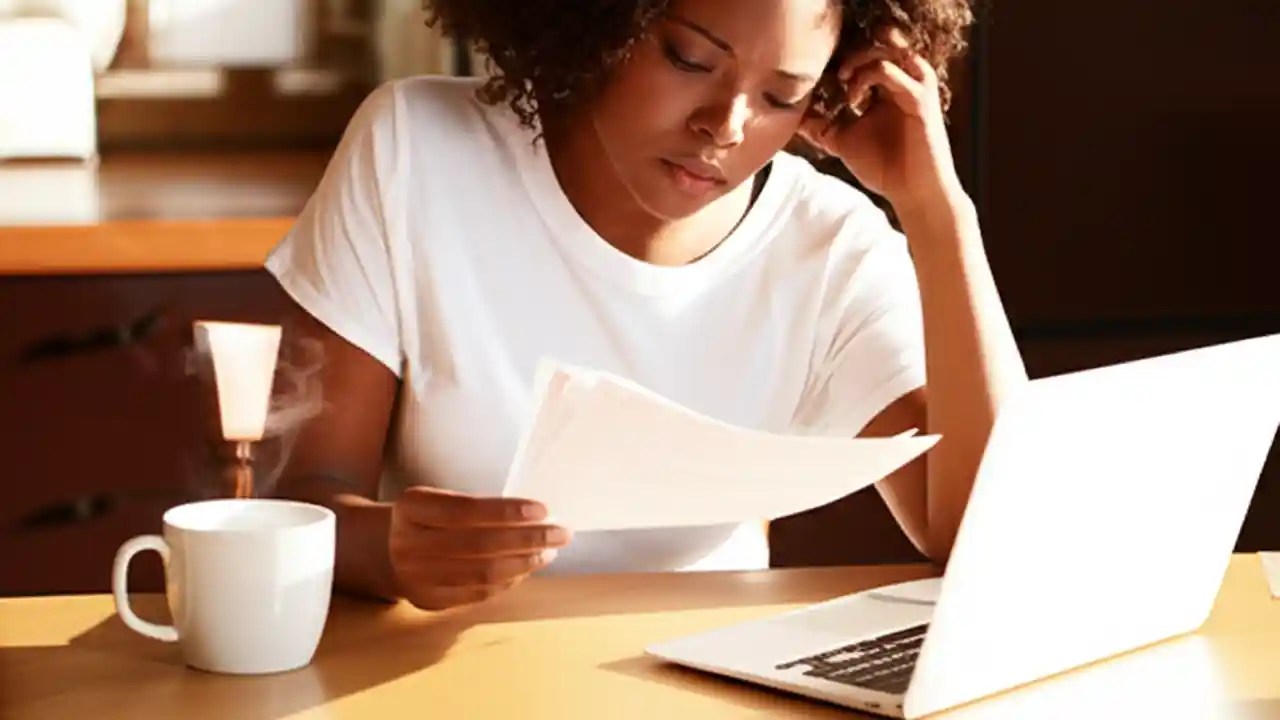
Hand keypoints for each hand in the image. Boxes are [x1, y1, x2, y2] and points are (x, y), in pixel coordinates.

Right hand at [388, 487, 571, 610]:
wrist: (380, 550)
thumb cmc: (425, 518)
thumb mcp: (435, 499)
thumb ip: (474, 506)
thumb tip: (536, 516)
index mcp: (412, 507)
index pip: (466, 510)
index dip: (507, 512)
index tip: (543, 509)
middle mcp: (410, 543)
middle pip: (480, 544)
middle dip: (528, 539)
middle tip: (561, 533)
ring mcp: (417, 576)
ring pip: (482, 573)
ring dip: (524, 563)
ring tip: (549, 552)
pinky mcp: (428, 601)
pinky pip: (477, 593)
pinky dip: (508, 581)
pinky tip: (526, 569)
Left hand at [800, 27, 963, 210]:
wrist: (914, 194)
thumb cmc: (886, 169)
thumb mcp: (844, 141)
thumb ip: (822, 126)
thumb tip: (794, 118)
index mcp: (890, 90)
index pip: (872, 58)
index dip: (847, 61)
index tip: (825, 81)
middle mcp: (905, 84)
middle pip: (883, 45)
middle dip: (855, 54)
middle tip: (836, 74)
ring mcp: (916, 90)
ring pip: (890, 51)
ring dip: (862, 60)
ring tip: (845, 79)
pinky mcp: (921, 101)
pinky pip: (893, 72)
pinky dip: (869, 77)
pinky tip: (854, 100)